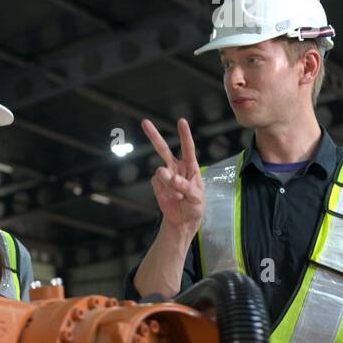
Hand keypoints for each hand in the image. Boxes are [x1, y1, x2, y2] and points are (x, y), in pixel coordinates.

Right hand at [141, 118, 204, 233]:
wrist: (183, 220)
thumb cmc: (195, 206)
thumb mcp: (197, 197)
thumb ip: (186, 187)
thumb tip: (173, 178)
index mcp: (190, 167)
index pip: (187, 148)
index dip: (184, 135)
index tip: (181, 121)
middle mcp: (176, 168)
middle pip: (163, 149)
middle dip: (154, 136)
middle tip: (145, 122)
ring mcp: (165, 176)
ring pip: (160, 171)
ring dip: (168, 183)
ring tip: (177, 195)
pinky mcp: (157, 185)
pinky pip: (156, 183)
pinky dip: (164, 191)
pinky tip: (172, 198)